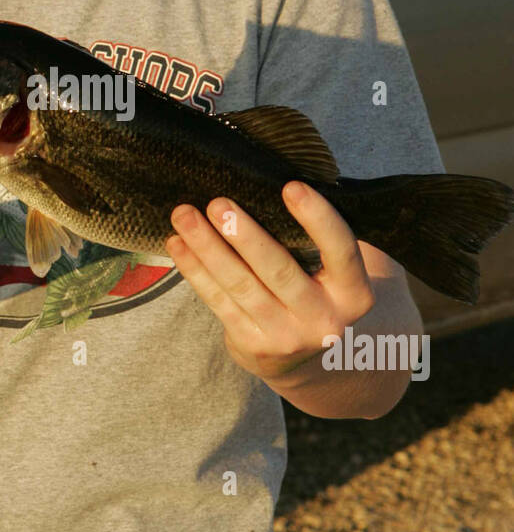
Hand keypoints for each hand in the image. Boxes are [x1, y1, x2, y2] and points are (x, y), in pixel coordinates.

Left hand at [165, 181, 375, 382]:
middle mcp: (323, 320)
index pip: (341, 251)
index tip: (290, 186)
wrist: (306, 353)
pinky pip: (218, 302)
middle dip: (246, 235)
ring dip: (208, 248)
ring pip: (241, 287)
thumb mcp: (336, 270)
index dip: (318, 219)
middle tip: (218, 203)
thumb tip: (276, 178)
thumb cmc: (318, 287)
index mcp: (354, 293)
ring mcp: (287, 337)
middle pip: (280, 272)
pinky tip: (178, 243)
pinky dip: (195, 270)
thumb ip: (321, 236)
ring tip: (185, 215)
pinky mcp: (253, 345)